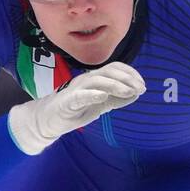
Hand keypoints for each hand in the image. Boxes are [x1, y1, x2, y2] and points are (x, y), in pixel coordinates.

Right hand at [7, 62, 145, 154]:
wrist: (47, 121)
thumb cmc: (74, 111)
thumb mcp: (100, 105)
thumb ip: (116, 100)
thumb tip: (136, 94)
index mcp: (94, 79)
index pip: (114, 68)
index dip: (130, 73)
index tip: (142, 84)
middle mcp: (86, 80)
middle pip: (108, 71)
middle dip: (127, 78)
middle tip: (140, 88)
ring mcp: (76, 89)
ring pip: (97, 80)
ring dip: (115, 85)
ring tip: (129, 92)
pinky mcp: (67, 101)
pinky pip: (80, 95)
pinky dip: (93, 94)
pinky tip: (103, 96)